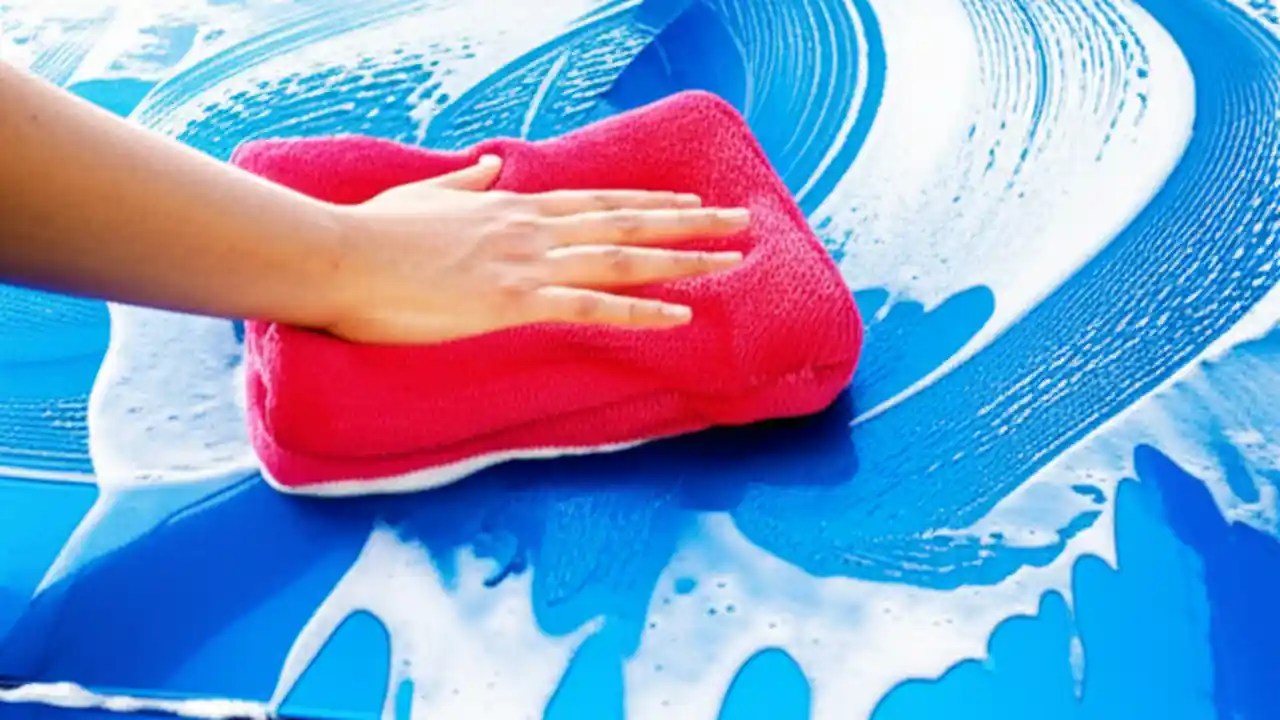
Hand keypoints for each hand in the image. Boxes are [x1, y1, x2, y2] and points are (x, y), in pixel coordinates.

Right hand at [322, 155, 749, 343]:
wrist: (337, 257)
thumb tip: (488, 164)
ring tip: (732, 260)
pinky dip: (642, 309)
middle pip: (626, 222)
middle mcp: (531, 228)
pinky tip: (683, 314)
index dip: (646, 201)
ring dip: (684, 258)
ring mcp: (527, 262)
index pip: (595, 202)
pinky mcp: (515, 300)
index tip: (686, 200)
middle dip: (688, 223)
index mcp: (510, 207)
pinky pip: (593, 304)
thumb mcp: (421, 197)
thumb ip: (462, 182)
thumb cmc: (371, 234)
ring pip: (624, 257)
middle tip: (740, 223)